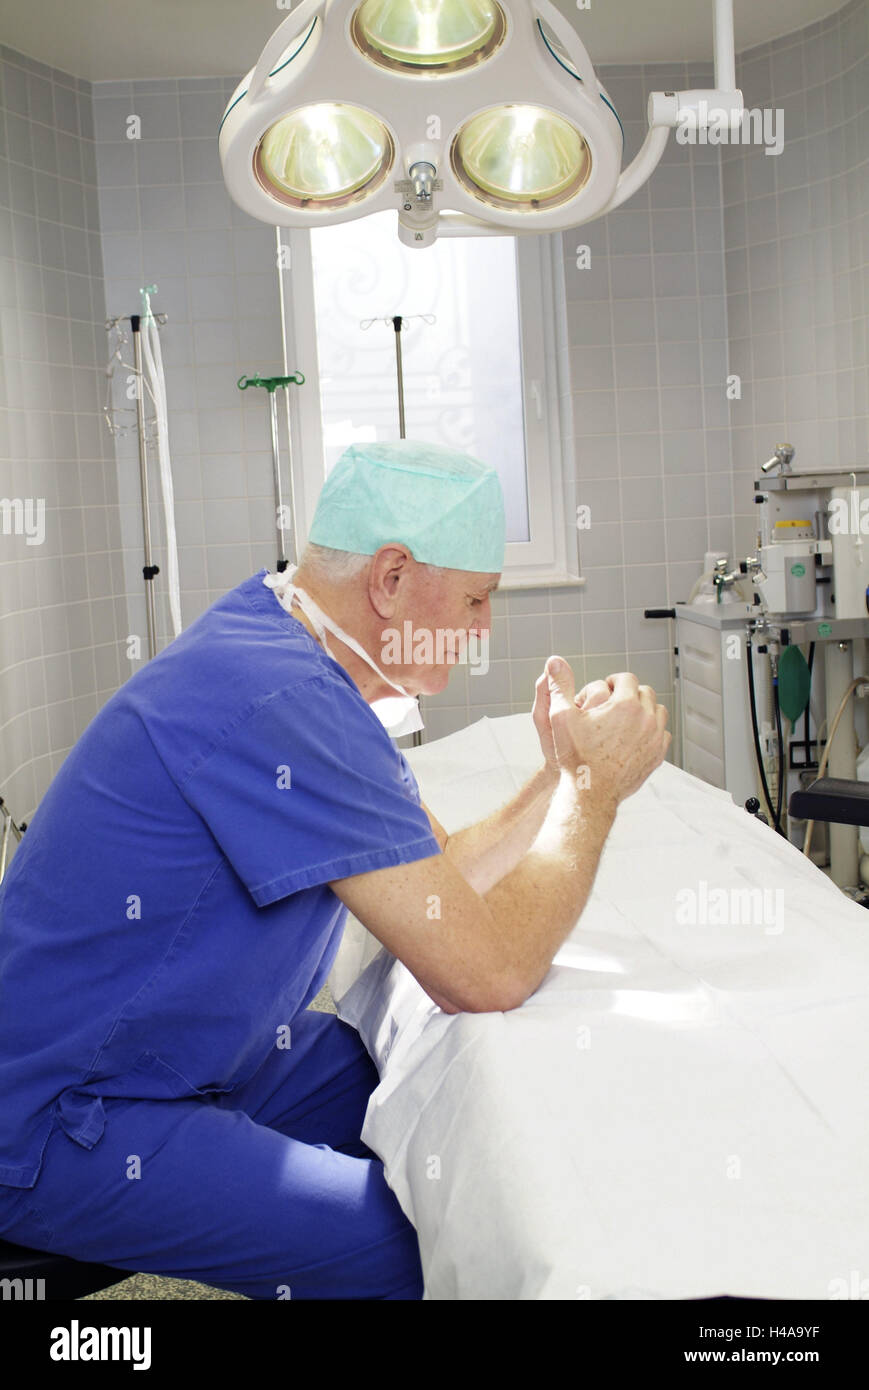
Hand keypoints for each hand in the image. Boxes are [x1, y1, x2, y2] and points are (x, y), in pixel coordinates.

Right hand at [544, 657, 670, 804]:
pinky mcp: (658, 754)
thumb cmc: (575, 756)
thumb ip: (559, 686)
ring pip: (658, 710)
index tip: (606, 690)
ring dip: (644, 710)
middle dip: (630, 694)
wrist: (590, 791)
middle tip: (614, 704)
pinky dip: (652, 731)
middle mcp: (645, 717)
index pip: (626, 678)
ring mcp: (654, 737)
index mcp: (624, 704)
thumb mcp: (560, 717)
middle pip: (644, 692)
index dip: (614, 681)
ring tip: (625, 719)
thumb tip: (554, 661)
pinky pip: (663, 733)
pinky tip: (635, 736)